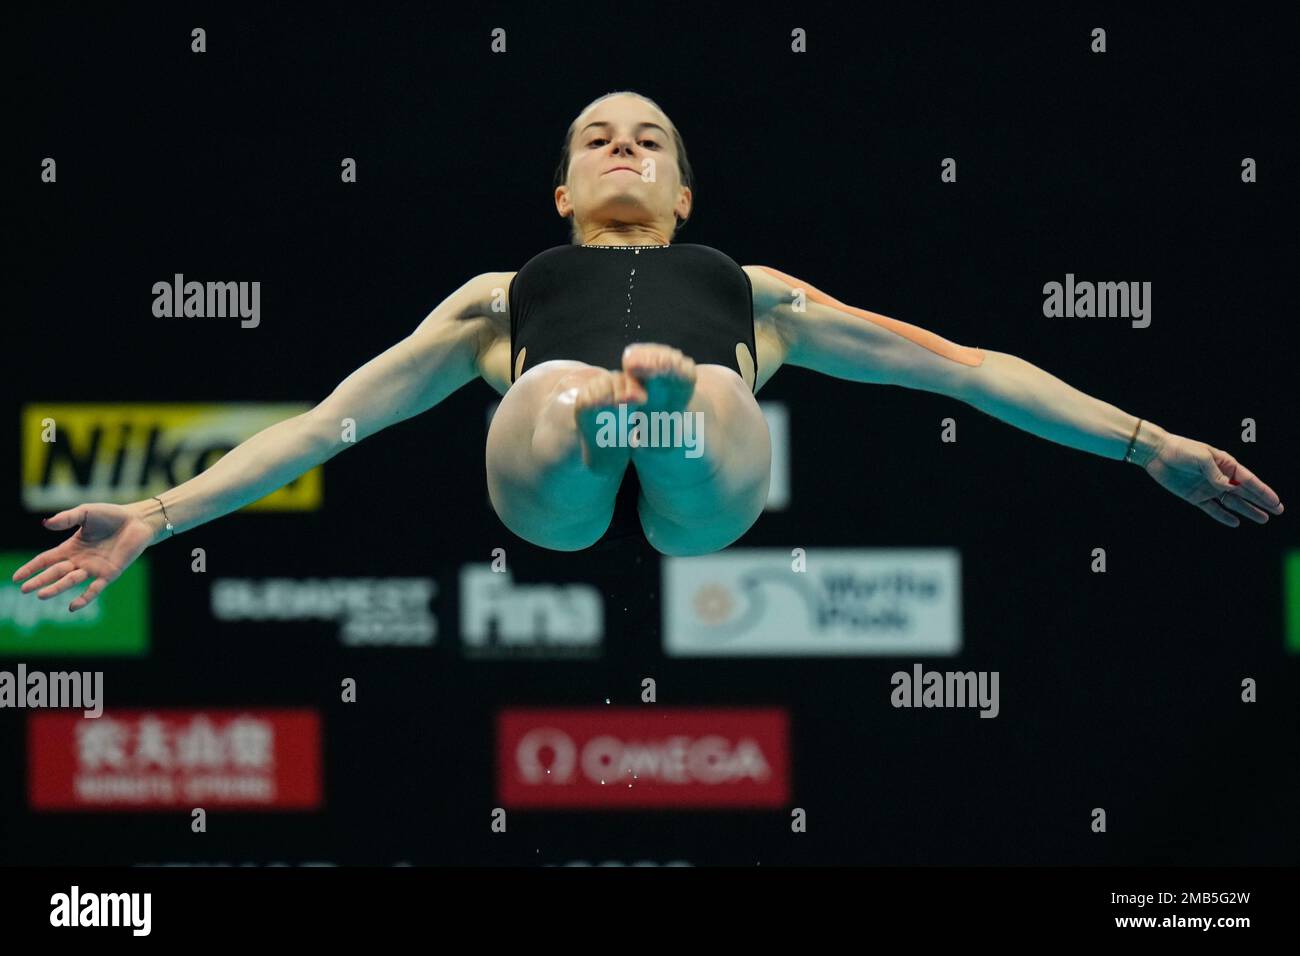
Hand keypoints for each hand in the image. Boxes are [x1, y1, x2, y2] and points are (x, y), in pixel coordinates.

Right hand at [11, 502, 159, 611]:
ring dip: (57, 588)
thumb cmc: (111, 516)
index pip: (46, 560)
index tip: (16, 578)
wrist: (138, 521)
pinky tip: (73, 607)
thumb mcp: (85, 512)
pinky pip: (95, 589)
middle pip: (55, 573)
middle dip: (40, 581)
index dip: (31, 568)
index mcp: (71, 548)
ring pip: (71, 581)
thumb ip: (67, 518)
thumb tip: (45, 523)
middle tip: (25, 590)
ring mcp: (94, 568)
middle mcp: (80, 561)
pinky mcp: (110, 573)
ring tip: (42, 595)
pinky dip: (84, 598)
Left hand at [1142, 435, 1283, 526]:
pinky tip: (1235, 522)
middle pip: (1245, 492)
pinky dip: (1223, 516)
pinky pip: (1212, 509)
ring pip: (1232, 502)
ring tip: (1263, 519)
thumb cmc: (1180, 449)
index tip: (1276, 501)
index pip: (1248, 480)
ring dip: (1247, 510)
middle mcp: (1219, 477)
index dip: (1263, 492)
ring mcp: (1208, 488)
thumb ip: (1215, 473)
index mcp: (1225, 464)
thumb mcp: (1201, 457)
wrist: (1156, 453)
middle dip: (1262, 501)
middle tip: (1278, 511)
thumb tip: (1229, 488)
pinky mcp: (1194, 496)